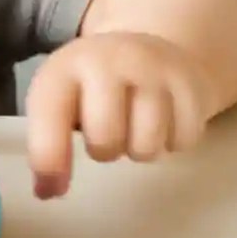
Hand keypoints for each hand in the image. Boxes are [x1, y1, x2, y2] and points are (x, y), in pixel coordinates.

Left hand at [24, 32, 213, 199]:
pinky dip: (174, 142)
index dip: (48, 158)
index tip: (52, 189)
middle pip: (105, 139)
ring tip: (134, 126)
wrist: (149, 45)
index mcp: (65, 65)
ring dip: (140, 149)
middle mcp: (109, 59)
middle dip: (104, 150)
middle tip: (107, 133)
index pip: (50, 115)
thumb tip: (46, 192)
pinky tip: (163, 119)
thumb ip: (48, 143)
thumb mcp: (61, 98)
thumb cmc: (93, 85)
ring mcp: (154, 68)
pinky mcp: (191, 81)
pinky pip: (184, 141)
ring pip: (147, 146)